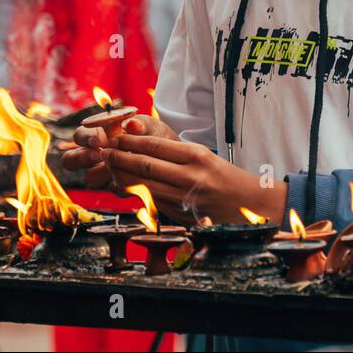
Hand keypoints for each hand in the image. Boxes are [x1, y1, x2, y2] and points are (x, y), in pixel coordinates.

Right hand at [61, 114, 176, 190]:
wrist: (172, 154)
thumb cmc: (155, 134)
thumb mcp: (151, 125)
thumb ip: (141, 124)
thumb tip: (133, 124)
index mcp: (99, 135)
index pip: (79, 136)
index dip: (84, 138)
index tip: (98, 140)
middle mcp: (96, 155)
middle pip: (71, 160)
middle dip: (83, 158)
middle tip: (100, 155)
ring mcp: (105, 173)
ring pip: (90, 178)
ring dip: (102, 173)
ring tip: (119, 166)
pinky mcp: (119, 186)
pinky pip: (114, 188)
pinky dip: (124, 183)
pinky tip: (137, 176)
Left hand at [97, 134, 287, 225]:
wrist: (249, 204)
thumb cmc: (223, 177)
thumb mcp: (203, 157)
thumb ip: (174, 153)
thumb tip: (139, 144)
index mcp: (196, 156)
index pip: (155, 145)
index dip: (130, 141)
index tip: (115, 137)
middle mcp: (190, 176)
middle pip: (145, 165)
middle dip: (120, 158)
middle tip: (104, 152)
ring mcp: (185, 198)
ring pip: (144, 185)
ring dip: (122, 177)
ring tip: (109, 168)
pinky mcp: (182, 214)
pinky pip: (153, 202)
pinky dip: (135, 193)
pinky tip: (124, 187)